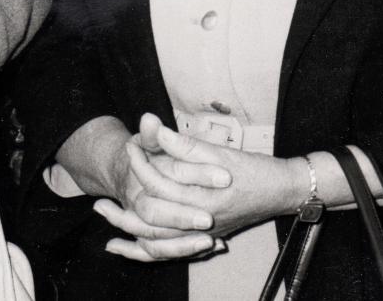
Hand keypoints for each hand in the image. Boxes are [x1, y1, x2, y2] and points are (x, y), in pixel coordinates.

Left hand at [101, 114, 302, 261]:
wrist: (281, 192)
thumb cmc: (254, 170)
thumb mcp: (220, 152)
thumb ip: (185, 144)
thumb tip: (155, 129)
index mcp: (202, 195)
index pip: (159, 182)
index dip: (141, 163)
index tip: (129, 147)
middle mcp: (199, 220)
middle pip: (150, 220)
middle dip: (123, 210)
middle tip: (100, 201)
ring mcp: (200, 234)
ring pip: (156, 242)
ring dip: (129, 233)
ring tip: (107, 225)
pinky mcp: (202, 239)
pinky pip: (169, 252)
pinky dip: (145, 252)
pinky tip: (127, 247)